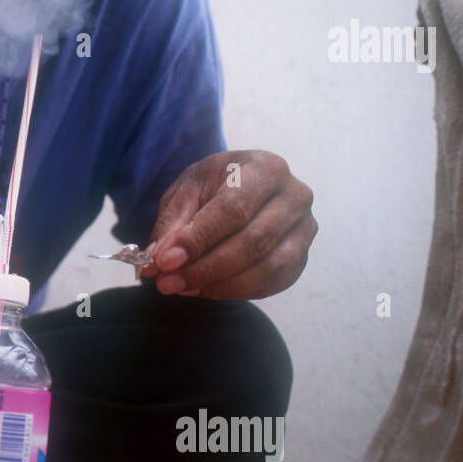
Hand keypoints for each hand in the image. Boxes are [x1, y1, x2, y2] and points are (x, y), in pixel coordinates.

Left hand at [138, 150, 315, 299]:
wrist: (245, 185)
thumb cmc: (216, 184)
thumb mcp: (187, 190)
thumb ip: (173, 223)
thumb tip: (158, 260)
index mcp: (265, 169)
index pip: (233, 209)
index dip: (198, 239)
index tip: (164, 261)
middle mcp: (295, 197)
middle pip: (252, 242)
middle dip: (204, 268)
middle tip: (167, 282)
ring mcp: (304, 229)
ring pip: (266, 268)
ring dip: (219, 285)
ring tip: (182, 287)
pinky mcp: (302, 257)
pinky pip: (272, 283)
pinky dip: (236, 291)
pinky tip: (205, 289)